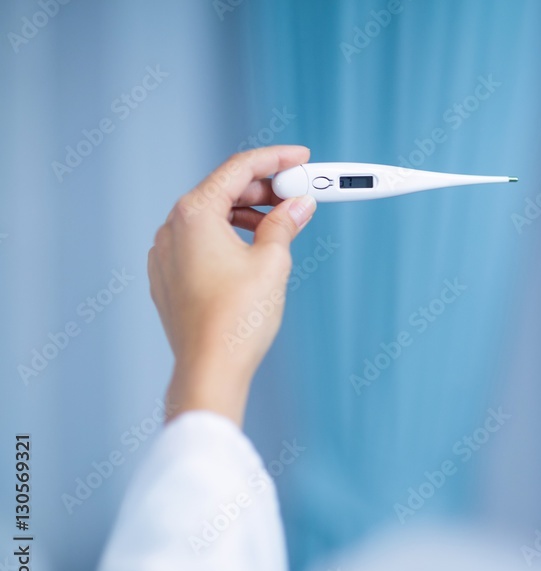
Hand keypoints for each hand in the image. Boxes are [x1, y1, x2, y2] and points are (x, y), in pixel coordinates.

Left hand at [148, 145, 316, 425]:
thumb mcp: (273, 262)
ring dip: (248, 215)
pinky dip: (229, 238)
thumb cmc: (236, 319)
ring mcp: (166, 255)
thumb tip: (298, 206)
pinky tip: (254, 251)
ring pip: (212, 219)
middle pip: (223, 191)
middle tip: (299, 193)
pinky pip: (200, 244)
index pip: (238, 169)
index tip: (301, 158)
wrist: (210, 369)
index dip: (275, 159)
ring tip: (282, 226)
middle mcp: (172, 229)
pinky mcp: (169, 279)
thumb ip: (285, 224)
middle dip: (264, 190)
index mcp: (194, 214)